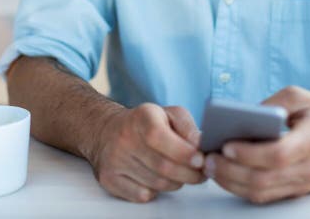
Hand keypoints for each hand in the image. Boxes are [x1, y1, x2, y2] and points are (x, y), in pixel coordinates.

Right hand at [89, 103, 206, 202]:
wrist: (109, 130)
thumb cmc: (146, 124)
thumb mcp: (170, 114)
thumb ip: (188, 128)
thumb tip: (200, 148)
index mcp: (142, 116)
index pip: (159, 136)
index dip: (182, 152)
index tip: (200, 160)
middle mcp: (124, 137)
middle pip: (162, 166)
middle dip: (189, 174)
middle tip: (201, 173)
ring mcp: (114, 159)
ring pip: (156, 184)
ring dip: (176, 182)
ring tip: (181, 174)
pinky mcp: (109, 178)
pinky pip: (142, 195)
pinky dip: (156, 191)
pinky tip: (157, 179)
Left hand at [204, 86, 309, 203]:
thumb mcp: (300, 96)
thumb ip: (271, 104)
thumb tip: (240, 116)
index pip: (277, 154)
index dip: (249, 153)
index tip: (227, 145)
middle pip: (264, 179)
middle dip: (230, 171)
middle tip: (209, 159)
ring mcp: (306, 184)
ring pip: (263, 193)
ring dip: (232, 183)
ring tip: (212, 167)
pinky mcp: (300, 191)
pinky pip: (268, 196)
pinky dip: (243, 188)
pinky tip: (228, 175)